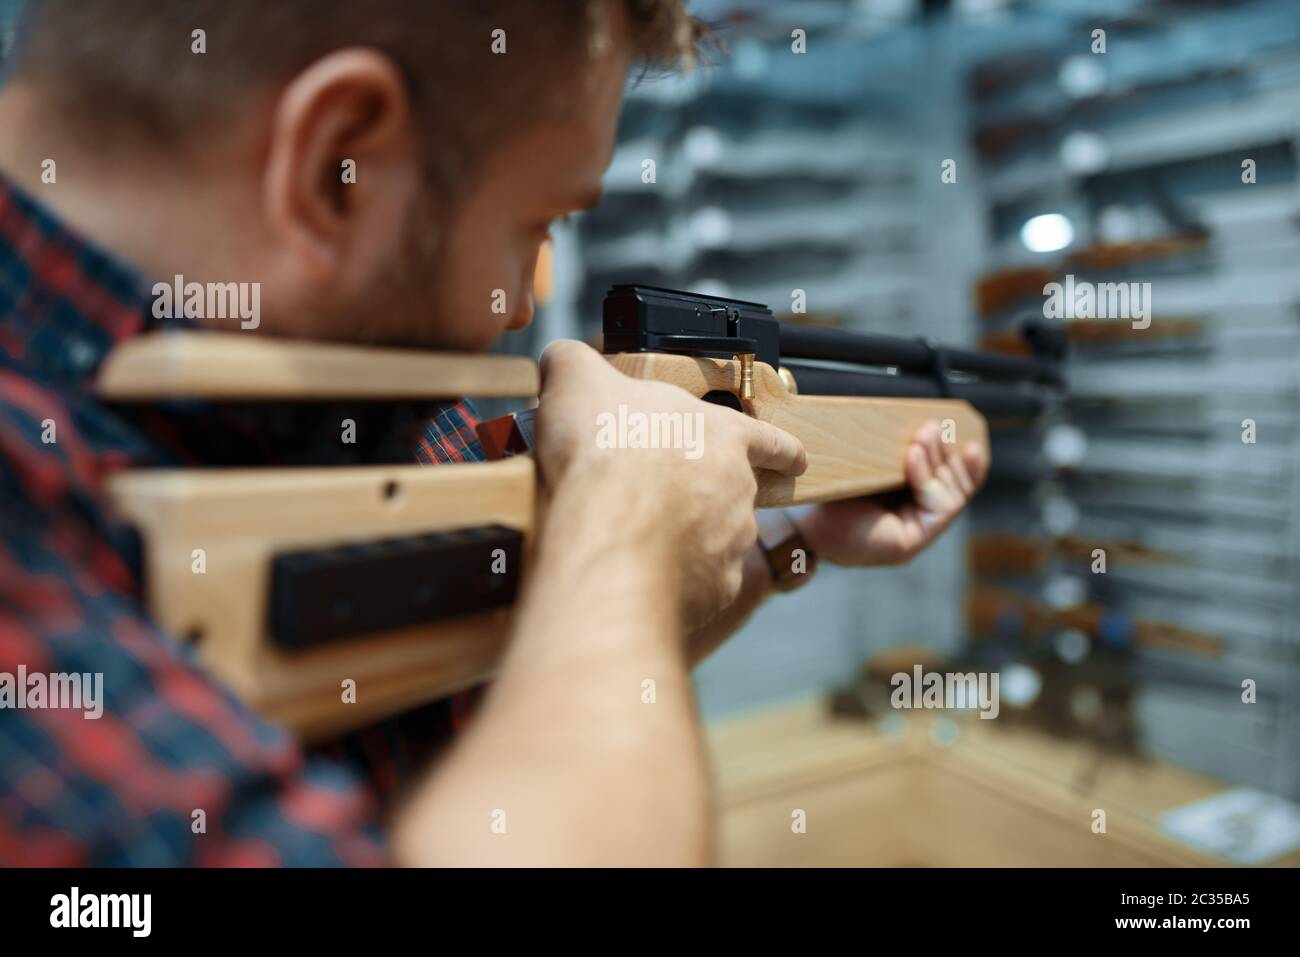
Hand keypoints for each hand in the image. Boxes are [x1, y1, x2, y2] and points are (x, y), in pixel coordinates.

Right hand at [534, 341, 806, 628]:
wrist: (606, 541)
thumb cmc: (603, 458)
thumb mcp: (576, 379)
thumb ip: (576, 363)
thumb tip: (566, 359)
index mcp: (721, 436)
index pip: (769, 439)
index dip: (781, 449)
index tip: (796, 460)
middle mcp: (739, 490)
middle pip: (734, 492)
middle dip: (704, 495)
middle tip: (661, 497)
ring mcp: (731, 545)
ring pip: (717, 540)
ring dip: (688, 539)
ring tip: (637, 536)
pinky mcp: (714, 592)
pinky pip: (698, 584)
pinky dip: (675, 580)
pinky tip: (638, 571)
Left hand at [795, 420, 986, 566]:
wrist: (798, 523)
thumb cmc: (825, 495)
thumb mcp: (861, 467)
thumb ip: (882, 450)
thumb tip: (894, 412)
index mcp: (909, 503)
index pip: (950, 482)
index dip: (961, 460)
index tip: (958, 429)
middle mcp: (917, 521)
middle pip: (955, 487)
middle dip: (945, 453)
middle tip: (932, 425)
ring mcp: (916, 534)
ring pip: (951, 496)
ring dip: (939, 463)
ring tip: (922, 437)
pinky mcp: (910, 544)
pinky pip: (937, 509)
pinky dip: (927, 480)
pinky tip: (913, 457)